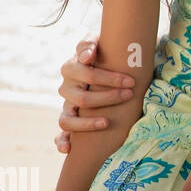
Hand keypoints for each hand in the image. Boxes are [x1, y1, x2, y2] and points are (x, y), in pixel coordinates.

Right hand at [55, 39, 135, 153]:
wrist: (104, 61)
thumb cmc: (103, 51)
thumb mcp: (98, 41)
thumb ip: (89, 43)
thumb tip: (87, 56)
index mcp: (71, 68)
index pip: (85, 74)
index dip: (107, 78)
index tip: (130, 80)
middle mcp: (66, 89)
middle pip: (81, 98)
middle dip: (107, 98)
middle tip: (129, 94)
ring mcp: (66, 106)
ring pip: (67, 119)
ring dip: (86, 123)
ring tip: (106, 122)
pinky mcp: (70, 121)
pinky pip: (60, 134)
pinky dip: (62, 142)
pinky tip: (69, 148)